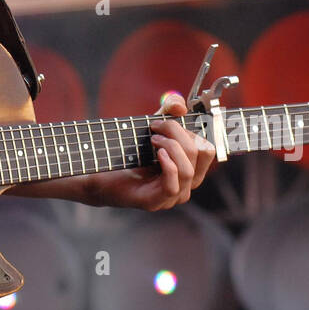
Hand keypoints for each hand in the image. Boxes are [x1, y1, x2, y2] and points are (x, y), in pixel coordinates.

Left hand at [86, 92, 214, 210]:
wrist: (101, 174)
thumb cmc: (130, 154)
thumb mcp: (152, 128)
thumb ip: (167, 112)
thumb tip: (180, 106)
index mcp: (190, 168)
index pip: (207, 149)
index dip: (189, 129)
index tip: (164, 121)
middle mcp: (186, 184)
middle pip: (200, 155)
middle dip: (178, 133)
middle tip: (155, 127)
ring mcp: (172, 196)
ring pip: (188, 170)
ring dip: (171, 147)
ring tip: (152, 139)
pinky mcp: (155, 203)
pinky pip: (173, 186)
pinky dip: (167, 165)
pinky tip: (156, 154)